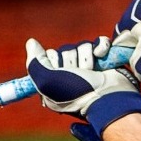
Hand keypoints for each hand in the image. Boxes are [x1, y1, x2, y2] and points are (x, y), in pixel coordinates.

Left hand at [24, 36, 140, 140]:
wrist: (109, 98)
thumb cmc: (77, 93)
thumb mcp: (47, 81)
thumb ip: (35, 62)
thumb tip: (31, 42)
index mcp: (55, 82)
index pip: (49, 56)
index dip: (55, 61)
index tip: (60, 74)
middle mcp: (71, 75)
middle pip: (65, 50)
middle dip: (72, 60)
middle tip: (78, 75)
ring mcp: (89, 69)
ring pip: (82, 46)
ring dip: (87, 57)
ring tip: (92, 72)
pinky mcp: (104, 61)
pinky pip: (99, 42)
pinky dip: (101, 47)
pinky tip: (101, 57)